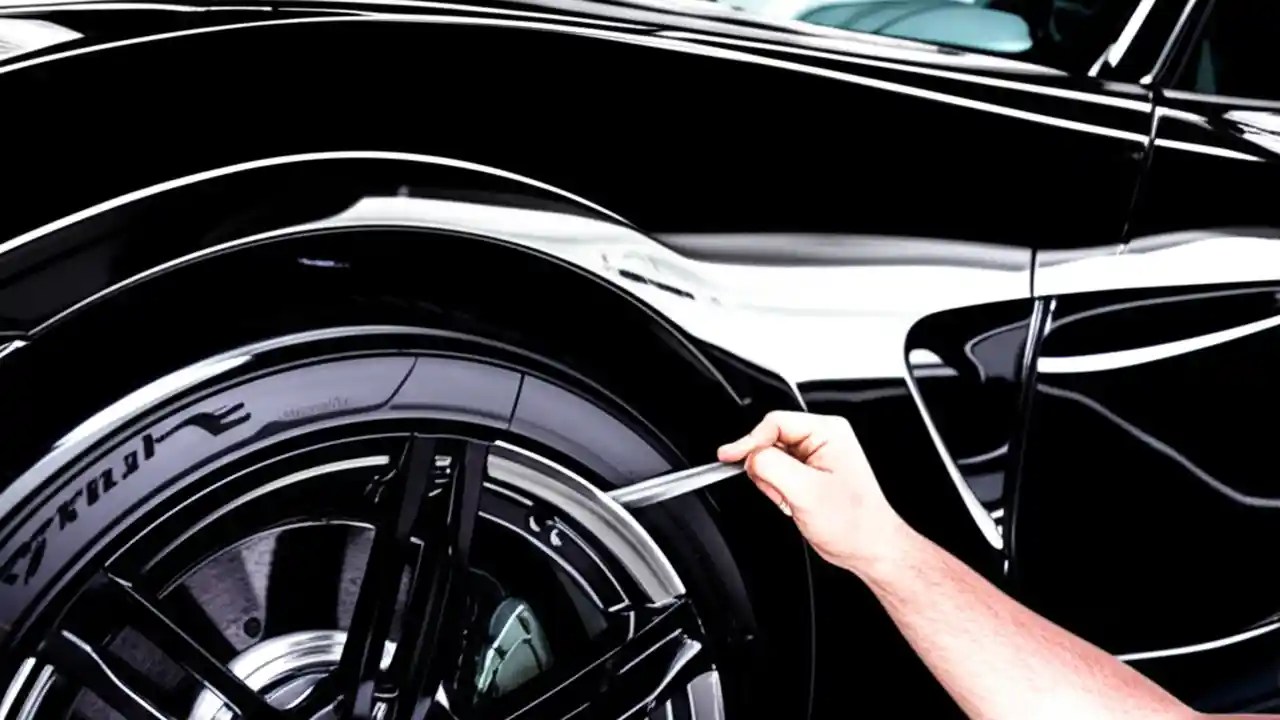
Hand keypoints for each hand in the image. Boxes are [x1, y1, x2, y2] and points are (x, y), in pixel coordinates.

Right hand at [718, 411, 908, 574]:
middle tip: (780, 491)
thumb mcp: (805, 491)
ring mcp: (815, 455)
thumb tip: (749, 456)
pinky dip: (776, 489)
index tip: (728, 456)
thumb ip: (771, 466)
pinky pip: (776, 472)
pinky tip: (793, 501)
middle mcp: (823, 438)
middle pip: (769, 439)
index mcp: (828, 431)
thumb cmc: (853, 523)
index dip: (749, 441)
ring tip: (792, 499)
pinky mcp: (808, 472)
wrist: (868, 547)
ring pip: (770, 457)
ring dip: (772, 482)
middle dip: (765, 468)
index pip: (774, 423)